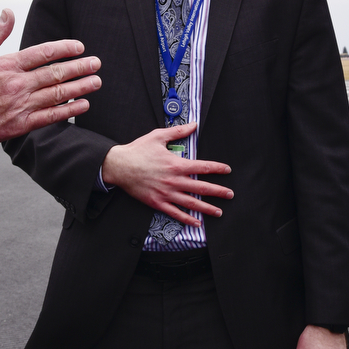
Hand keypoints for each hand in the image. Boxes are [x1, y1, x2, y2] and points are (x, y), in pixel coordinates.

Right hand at [0, 10, 101, 147]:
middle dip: (79, 67)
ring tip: (96, 81)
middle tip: (96, 63)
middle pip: (55, 73)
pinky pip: (50, 117)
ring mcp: (19, 106)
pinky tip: (82, 105)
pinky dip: (68, 110)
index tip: (79, 47)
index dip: (64, 48)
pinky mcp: (18, 126)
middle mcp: (16, 84)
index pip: (42, 52)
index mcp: (6, 65)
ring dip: (79, 87)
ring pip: (57, 94)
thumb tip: (7, 13)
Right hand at [100, 123, 232, 225]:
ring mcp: (166, 193)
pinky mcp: (157, 202)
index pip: (202, 167)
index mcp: (176, 164)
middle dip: (218, 192)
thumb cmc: (138, 151)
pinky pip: (175, 213)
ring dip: (207, 208)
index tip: (227, 170)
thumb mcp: (158, 136)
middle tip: (230, 194)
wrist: (118, 166)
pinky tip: (197, 223)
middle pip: (201, 188)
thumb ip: (178, 131)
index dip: (217, 168)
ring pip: (191, 203)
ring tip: (219, 211)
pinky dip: (187, 219)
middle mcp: (173, 180)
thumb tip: (193, 125)